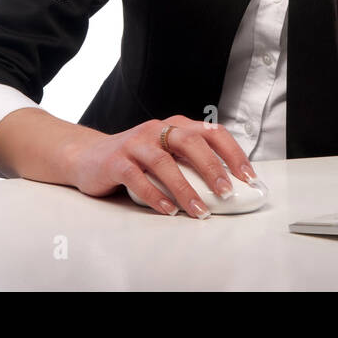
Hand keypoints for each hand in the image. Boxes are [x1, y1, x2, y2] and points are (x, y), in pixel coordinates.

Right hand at [68, 116, 260, 216]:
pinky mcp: (116, 161)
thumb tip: (228, 186)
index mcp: (175, 126)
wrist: (89, 157)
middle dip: (212, 168)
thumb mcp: (166, 153)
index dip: (233, 153)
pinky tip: (169, 211)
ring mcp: (136, 143)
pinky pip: (138, 179)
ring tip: (199, 211)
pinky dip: (156, 196)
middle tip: (227, 192)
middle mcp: (157, 130)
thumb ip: (190, 162)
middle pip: (191, 143)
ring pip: (164, 164)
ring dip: (185, 189)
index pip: (212, 133)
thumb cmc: (136, 158)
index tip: (248, 176)